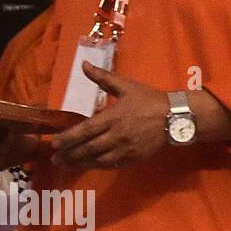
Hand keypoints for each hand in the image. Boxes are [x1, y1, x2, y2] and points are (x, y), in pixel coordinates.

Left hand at [48, 62, 168, 169]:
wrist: (176, 117)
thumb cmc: (148, 99)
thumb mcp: (125, 85)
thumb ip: (102, 77)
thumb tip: (84, 64)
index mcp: (113, 117)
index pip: (86, 130)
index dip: (69, 137)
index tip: (54, 142)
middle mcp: (117, 136)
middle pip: (89, 148)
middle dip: (70, 154)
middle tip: (54, 158)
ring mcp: (126, 149)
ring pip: (99, 160)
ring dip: (80, 163)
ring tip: (65, 164)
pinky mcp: (134, 158)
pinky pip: (112, 165)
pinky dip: (98, 166)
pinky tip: (87, 166)